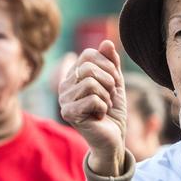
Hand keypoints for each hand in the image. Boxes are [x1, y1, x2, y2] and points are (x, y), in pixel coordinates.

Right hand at [58, 40, 126, 174]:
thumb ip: (112, 63)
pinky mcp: (68, 113)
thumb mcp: (116, 84)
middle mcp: (65, 85)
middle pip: (89, 68)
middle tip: (110, 96)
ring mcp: (64, 99)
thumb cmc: (113, 112)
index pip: (89, 54)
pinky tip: (99, 116)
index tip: (114, 81)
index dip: (108, 65)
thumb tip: (106, 42)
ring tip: (104, 106)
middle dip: (109, 82)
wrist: (113, 138)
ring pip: (91, 83)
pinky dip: (103, 107)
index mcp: (74, 75)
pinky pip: (92, 99)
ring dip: (106, 96)